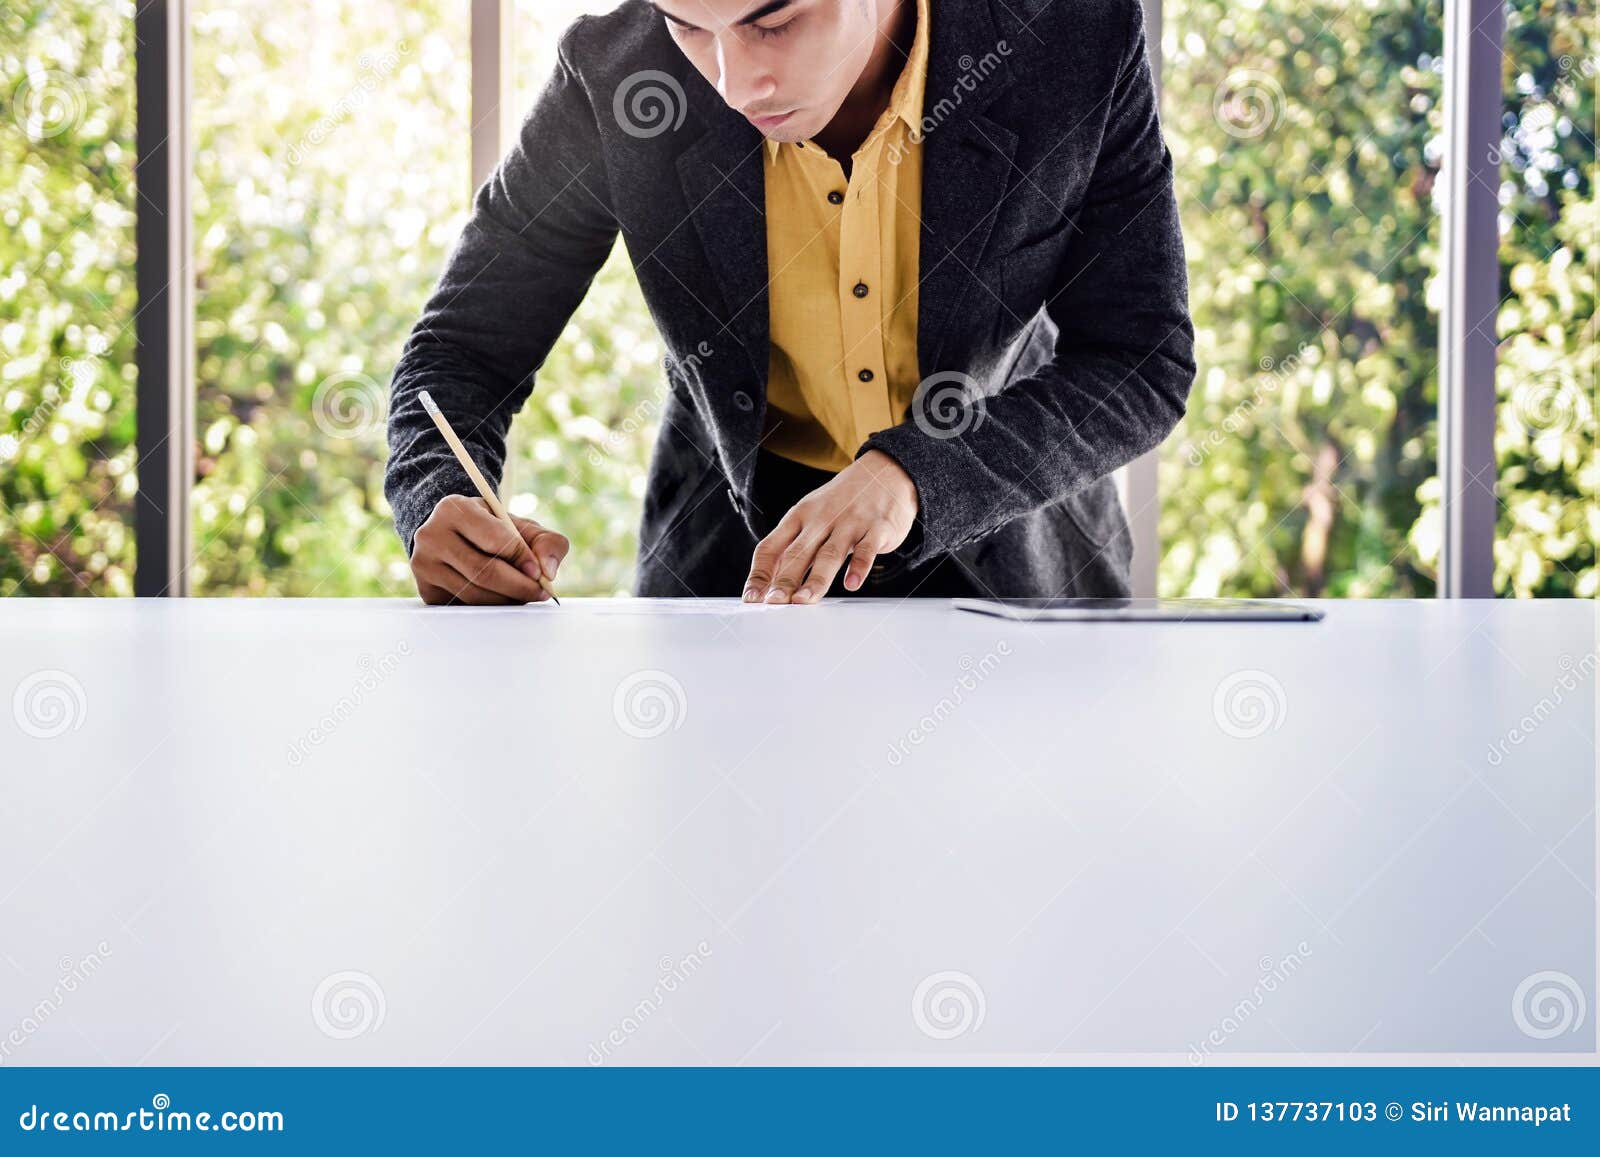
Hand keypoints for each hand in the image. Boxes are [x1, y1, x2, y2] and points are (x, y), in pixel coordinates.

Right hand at [410, 494, 568, 604]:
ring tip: (522, 595)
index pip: (495, 539)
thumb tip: (548, 571)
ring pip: (474, 594)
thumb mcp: (520, 525)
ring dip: (506, 600)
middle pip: (484, 572)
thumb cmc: (493, 530)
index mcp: (455, 509)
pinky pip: (464, 608)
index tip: (540, 573)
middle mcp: (432, 535)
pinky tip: (501, 598)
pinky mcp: (426, 590)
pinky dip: (489, 608)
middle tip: (539, 592)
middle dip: (519, 587)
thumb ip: (546, 541)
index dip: (522, 559)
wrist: (454, 536)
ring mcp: (424, 565)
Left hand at [744, 449, 919, 603]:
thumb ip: (793, 547)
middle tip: (774, 602)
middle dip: (784, 580)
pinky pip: (866, 550)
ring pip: (829, 554)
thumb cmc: (842, 501)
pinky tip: (851, 584)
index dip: (759, 574)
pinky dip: (859, 567)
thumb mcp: (811, 515)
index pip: (771, 548)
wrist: (885, 472)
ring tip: (804, 600)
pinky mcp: (876, 529)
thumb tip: (769, 583)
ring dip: (815, 579)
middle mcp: (821, 519)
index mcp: (799, 517)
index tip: (751, 597)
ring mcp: (849, 523)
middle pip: (797, 554)